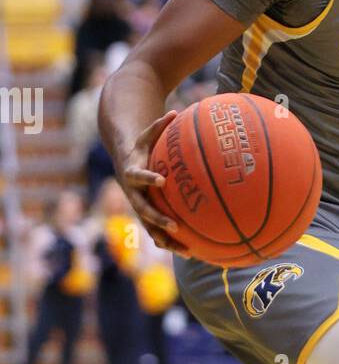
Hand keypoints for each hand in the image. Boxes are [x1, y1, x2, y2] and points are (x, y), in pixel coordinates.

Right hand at [118, 110, 189, 254]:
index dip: (148, 178)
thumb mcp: (146, 135)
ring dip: (165, 240)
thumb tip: (176, 111)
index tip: (161, 181)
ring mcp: (138, 207)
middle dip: (157, 219)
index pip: (138, 177)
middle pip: (142, 210)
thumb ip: (158, 125)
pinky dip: (170, 243)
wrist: (123, 162)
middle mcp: (133, 194)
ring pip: (149, 228)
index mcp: (132, 174)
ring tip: (186, 251)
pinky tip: (191, 253)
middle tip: (174, 226)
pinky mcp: (145, 216)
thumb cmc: (139, 147)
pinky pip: (157, 233)